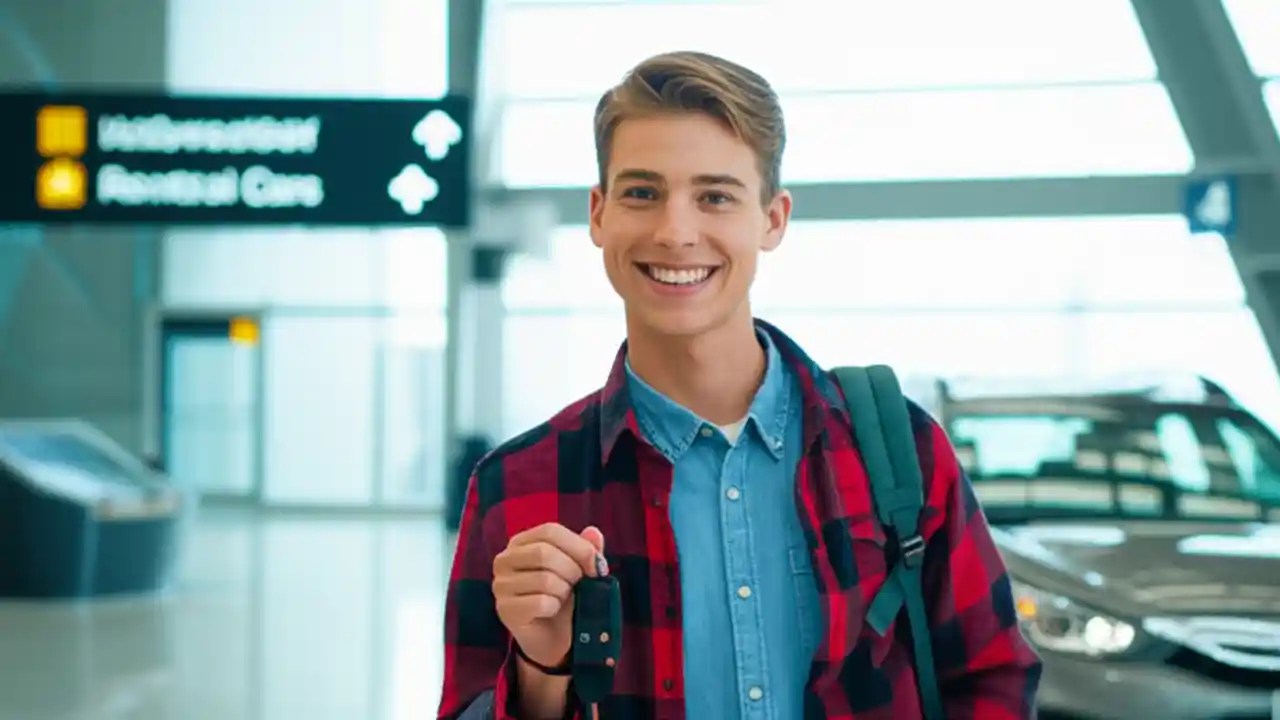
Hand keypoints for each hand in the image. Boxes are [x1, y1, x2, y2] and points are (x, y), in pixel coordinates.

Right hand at [493, 523, 606, 668]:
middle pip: (544, 553)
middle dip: (572, 570)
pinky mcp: (505, 610)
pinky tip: (552, 611)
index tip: (597, 566)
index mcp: (522, 542)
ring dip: (564, 591)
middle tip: (579, 585)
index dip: (579, 546)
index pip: (550, 531)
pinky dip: (554, 607)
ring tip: (563, 598)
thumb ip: (586, 550)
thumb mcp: (580, 570)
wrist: (554, 637)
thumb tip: (593, 532)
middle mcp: (505, 559)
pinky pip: (539, 603)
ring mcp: (501, 585)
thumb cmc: (564, 598)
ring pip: (544, 579)